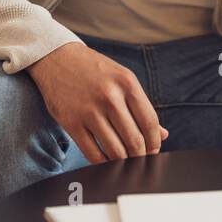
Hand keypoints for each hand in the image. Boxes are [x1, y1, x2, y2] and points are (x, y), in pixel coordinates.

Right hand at [26, 42, 168, 163]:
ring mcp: (89, 110)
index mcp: (127, 83)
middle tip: (141, 162)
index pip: (149, 122)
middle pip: (134, 140)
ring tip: (126, 163)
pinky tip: (107, 161)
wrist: (57, 58)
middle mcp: (110, 96)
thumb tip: (163, 135)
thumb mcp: (122, 79)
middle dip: (141, 157)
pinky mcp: (71, 123)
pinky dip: (103, 164)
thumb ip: (141, 107)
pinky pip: (93, 153)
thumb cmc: (94, 70)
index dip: (155, 142)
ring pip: (115, 150)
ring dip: (124, 163)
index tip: (154, 151)